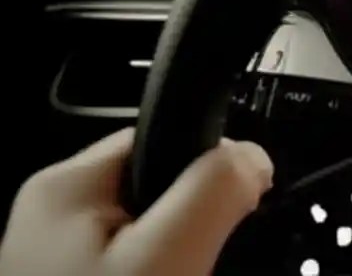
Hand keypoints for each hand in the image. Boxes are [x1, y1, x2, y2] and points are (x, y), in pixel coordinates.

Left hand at [0, 128, 272, 275]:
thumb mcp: (170, 258)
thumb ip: (214, 192)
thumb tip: (252, 155)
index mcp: (64, 188)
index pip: (160, 139)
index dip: (205, 173)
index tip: (224, 220)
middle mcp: (48, 217)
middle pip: (156, 190)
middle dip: (189, 227)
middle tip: (190, 272)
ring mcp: (51, 261)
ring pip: (145, 236)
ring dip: (173, 261)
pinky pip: (127, 269)